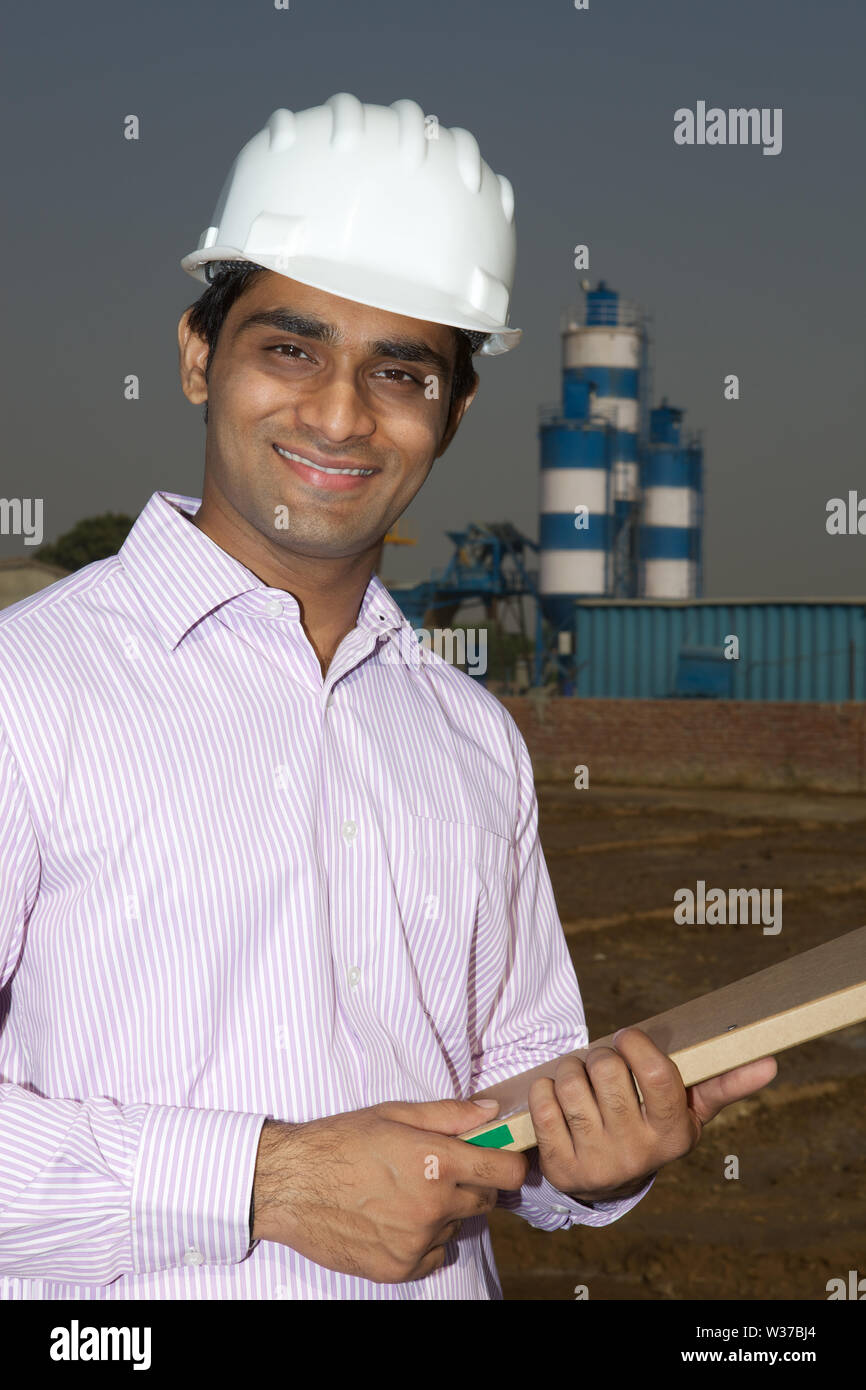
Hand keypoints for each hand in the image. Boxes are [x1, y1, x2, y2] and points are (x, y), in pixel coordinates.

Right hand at [251, 1098, 528, 1282]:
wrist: (291, 1184)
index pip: (506, 1172)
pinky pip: (435, 1255)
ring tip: (406, 1193)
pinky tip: (395, 1219)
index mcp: (437, 1162)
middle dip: (472, 1185)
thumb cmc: (340, 1142)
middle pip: (486, 1201)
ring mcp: (417, 1241)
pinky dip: (423, 1241)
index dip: (507, 1163)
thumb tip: (492, 1112)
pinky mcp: (399, 1267)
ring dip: (444, 1213)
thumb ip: (450, 1114)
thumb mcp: (395, 1114)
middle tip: (440, 1171)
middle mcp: (433, 1205)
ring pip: (456, 1228)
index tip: (499, 1159)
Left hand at [529, 1027, 777, 1200]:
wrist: (609, 1180)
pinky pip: (542, 1103)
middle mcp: (636, 1153)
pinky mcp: (561, 1167)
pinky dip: (544, 1088)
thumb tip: (770, 1062)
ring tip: (580, 1079)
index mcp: (672, 1134)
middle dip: (600, 1054)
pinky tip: (557, 1097)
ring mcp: (597, 1163)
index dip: (637, 1044)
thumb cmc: (652, 1124)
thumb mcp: (689, 1109)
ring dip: (570, 1068)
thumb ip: (724, 1083)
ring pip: (571, 1082)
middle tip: (603, 1063)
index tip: (630, 1038)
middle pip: (607, 1069)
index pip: (657, 1074)